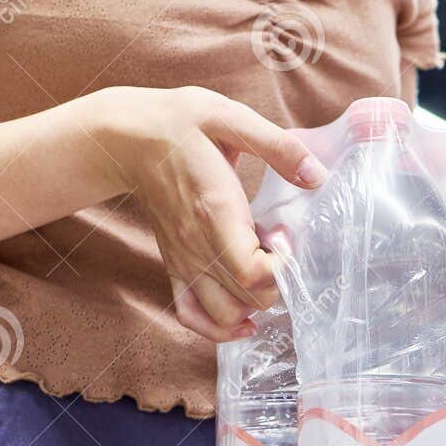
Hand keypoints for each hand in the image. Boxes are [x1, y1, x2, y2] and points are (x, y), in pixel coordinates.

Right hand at [90, 86, 327, 342]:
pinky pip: (191, 316)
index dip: (282, 267)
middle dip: (278, 283)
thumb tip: (318, 175)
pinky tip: (244, 317)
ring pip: (225, 316)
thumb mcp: (231, 117)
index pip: (252, 273)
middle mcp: (197, 246)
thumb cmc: (181, 124)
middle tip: (281, 249)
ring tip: (267, 274)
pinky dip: (218, 328)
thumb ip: (278, 146)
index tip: (285, 236)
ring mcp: (184, 261)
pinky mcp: (175, 267)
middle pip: (248, 299)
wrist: (128, 138)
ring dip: (255, 306)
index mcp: (214, 211)